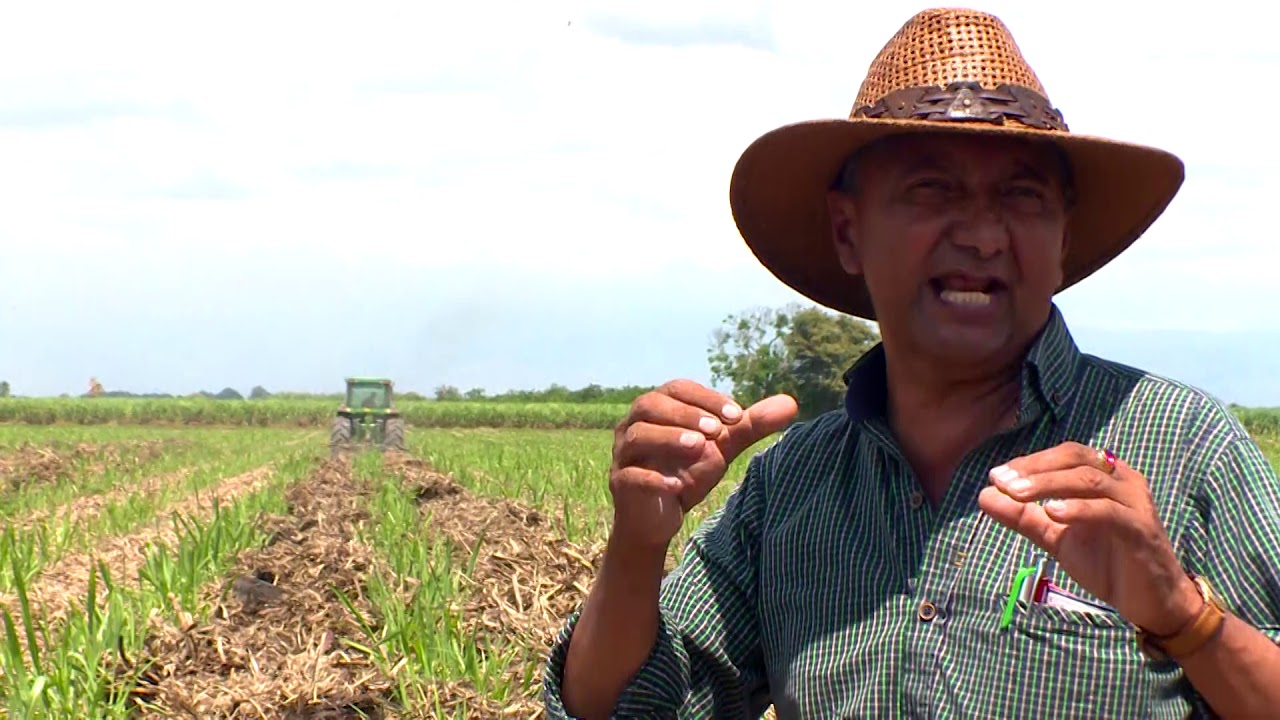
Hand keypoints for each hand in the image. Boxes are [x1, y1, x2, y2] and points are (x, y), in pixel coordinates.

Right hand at [609, 379, 797, 549]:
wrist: (660, 517)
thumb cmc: (687, 471)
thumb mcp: (721, 447)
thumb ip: (750, 425)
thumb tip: (791, 403)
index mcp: (659, 408)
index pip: (677, 389)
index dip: (706, 398)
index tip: (736, 414)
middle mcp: (635, 425)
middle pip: (650, 405)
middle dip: (685, 414)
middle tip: (717, 430)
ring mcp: (624, 454)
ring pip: (637, 436)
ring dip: (668, 438)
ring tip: (699, 447)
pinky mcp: (620, 483)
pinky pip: (630, 476)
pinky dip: (653, 478)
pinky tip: (676, 486)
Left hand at [978, 441, 1201, 634]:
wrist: (1152, 602)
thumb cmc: (1107, 563)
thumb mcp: (1057, 536)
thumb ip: (1023, 516)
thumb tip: (983, 496)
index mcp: (1104, 475)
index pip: (1063, 455)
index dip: (1030, 462)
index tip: (996, 476)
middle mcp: (1122, 480)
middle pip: (1074, 459)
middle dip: (1035, 468)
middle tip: (1001, 481)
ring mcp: (1135, 502)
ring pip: (1089, 480)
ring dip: (1049, 484)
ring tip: (1016, 494)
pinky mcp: (1141, 528)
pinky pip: (1109, 511)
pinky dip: (1079, 509)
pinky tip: (1053, 512)